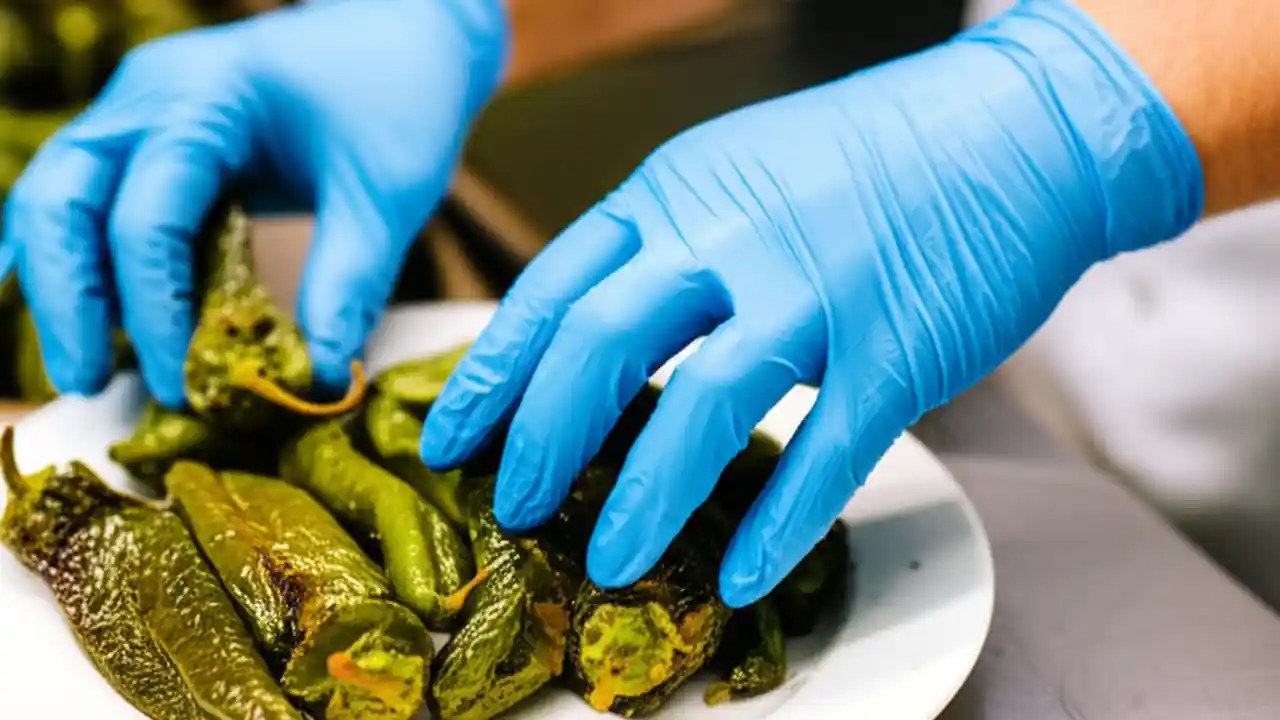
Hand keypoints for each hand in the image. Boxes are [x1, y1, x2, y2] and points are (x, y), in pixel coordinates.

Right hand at [2, 0, 506, 404]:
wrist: (411, 34)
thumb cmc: (402, 96)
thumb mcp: (387, 195)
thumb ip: (349, 283)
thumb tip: (314, 378)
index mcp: (205, 99)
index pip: (146, 216)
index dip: (154, 310)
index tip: (180, 384)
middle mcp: (151, 98)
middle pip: (62, 199)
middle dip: (66, 297)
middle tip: (83, 383)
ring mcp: (142, 111)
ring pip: (59, 197)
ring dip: (63, 283)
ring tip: (86, 369)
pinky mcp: (155, 136)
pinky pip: (94, 198)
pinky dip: (88, 259)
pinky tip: (95, 320)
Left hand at [421, 0, 1202, 605]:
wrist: (1017, 130)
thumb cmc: (870, 156)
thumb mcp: (735, 171)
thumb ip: (664, 244)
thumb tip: (591, 332)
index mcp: (679, 193)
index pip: (552, 287)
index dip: (491, 372)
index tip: (449, 438)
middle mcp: (732, 239)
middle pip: (601, 344)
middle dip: (543, 438)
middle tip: (514, 508)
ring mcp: (817, 294)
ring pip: (704, 404)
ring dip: (646, 496)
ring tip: (609, 562)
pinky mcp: (898, 350)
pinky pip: (827, 452)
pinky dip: (779, 523)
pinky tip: (741, 576)